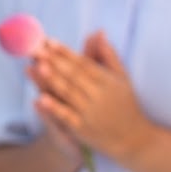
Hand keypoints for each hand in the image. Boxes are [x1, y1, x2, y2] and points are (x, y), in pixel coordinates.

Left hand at [28, 30, 151, 163]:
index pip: (84, 64)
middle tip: (36, 49)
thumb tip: (99, 32)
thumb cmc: (126, 105)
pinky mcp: (83, 130)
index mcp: (108, 82)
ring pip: (68, 93)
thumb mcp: (122, 79)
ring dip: (52, 80)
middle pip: (73, 76)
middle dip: (54, 62)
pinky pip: (66, 117)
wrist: (134, 140)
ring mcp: (90, 114)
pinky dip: (54, 108)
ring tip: (37, 66)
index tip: (50, 42)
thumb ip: (109, 55)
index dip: (66, 52)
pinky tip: (40, 98)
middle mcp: (99, 96)